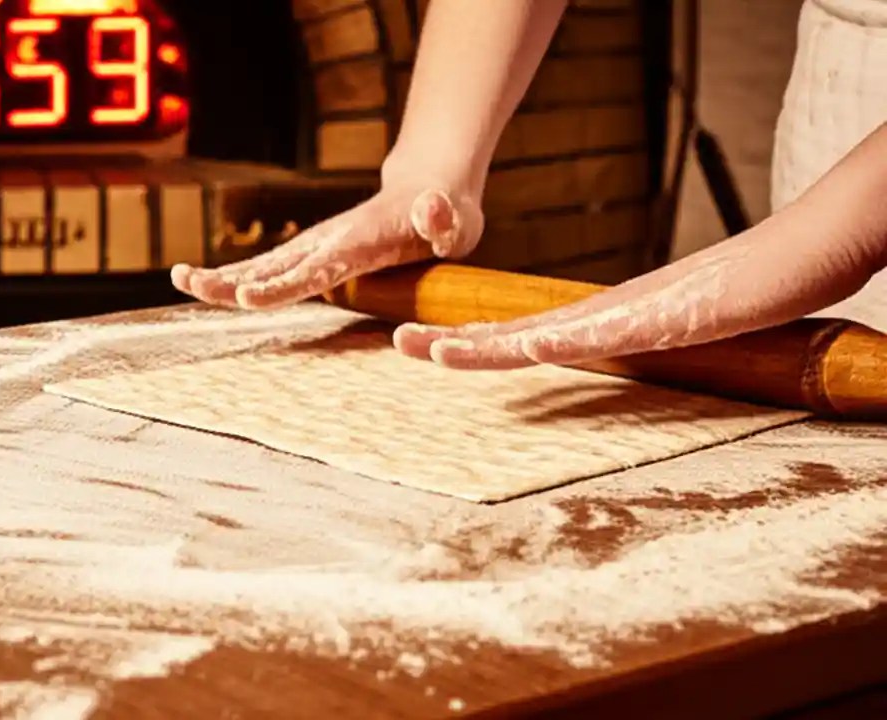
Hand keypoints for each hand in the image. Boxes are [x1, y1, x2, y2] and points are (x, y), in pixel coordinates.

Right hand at [170, 184, 484, 310]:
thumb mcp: (455, 219)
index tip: (249, 296)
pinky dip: (234, 280)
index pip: (316, 269)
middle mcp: (327, 242)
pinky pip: (267, 270)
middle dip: (232, 279)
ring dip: (222, 276)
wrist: (429, 188)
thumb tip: (434, 209)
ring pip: (261, 265)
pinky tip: (204, 289)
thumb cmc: (445, 214)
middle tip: (192, 285)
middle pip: (274, 265)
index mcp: (358, 242)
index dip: (282, 285)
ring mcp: (314, 246)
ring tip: (181, 281)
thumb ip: (444, 220)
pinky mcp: (310, 254)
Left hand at [393, 209, 886, 370]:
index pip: (519, 336)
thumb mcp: (663, 329)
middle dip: (454, 341)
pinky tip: (535, 347)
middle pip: (516, 331)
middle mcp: (602, 314)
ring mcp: (633, 314)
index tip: (419, 347)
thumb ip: (625, 343)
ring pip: (549, 331)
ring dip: (491, 344)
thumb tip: (591, 358)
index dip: (468, 344)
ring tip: (436, 350)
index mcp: (596, 321)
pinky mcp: (670, 316)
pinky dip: (570, 341)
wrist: (793, 258)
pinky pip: (613, 333)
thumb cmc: (732, 294)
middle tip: (396, 343)